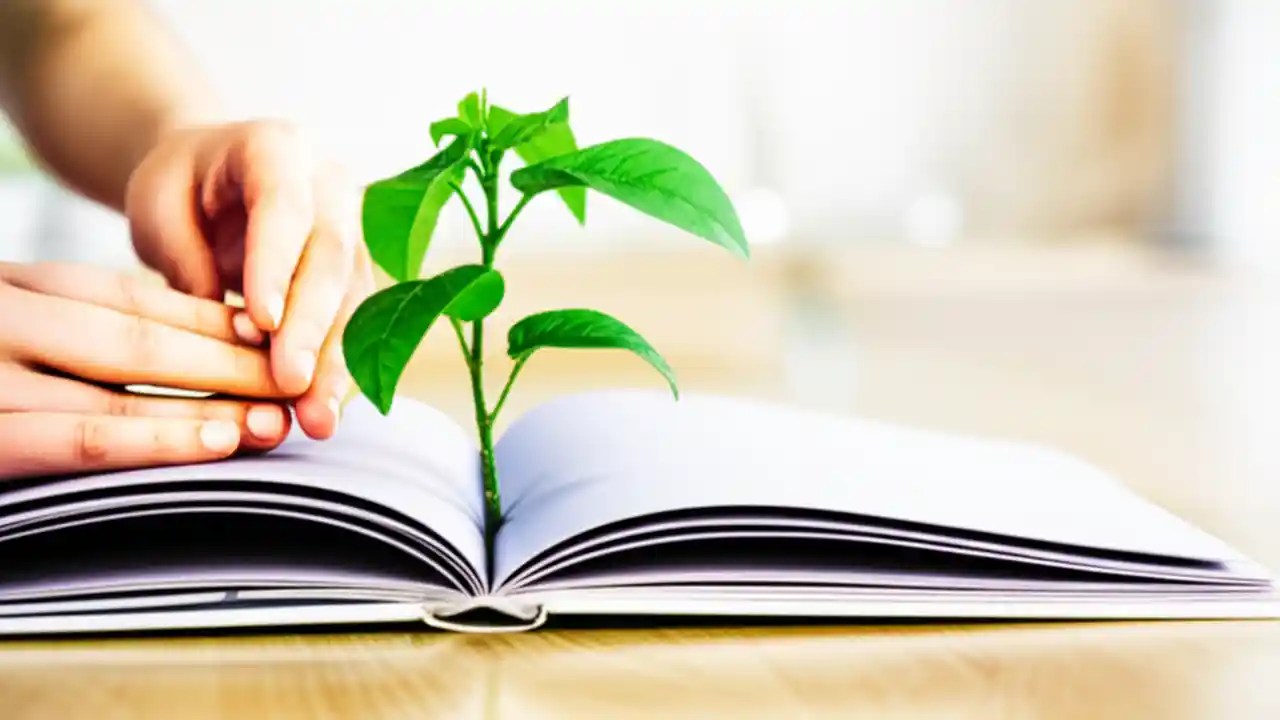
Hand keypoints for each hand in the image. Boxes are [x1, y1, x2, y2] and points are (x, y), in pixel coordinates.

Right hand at [0, 262, 292, 480]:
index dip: (208, 322)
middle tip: (296, 383)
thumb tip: (184, 354)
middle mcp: (0, 321)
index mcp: (9, 288)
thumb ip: (64, 334)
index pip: (126, 298)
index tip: (274, 338)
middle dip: (227, 364)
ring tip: (276, 421)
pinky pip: (80, 441)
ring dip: (209, 408)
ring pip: (120, 393)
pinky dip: (156, 441)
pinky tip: (217, 443)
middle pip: (136, 339)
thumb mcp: (10, 333)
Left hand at [124, 121, 372, 437]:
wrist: (214, 175)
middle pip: (332, 257)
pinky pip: (361, 322)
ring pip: (357, 297)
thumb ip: (188, 259)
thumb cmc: (179, 188)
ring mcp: (356, 228)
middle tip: (290, 384)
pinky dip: (343, 370)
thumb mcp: (158, 207)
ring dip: (339, 362)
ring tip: (318, 418)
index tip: (261, 324)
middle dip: (314, 327)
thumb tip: (234, 335)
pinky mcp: (361, 271)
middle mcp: (332, 184)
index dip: (277, 266)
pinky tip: (328, 410)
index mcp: (277, 147)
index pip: (284, 207)